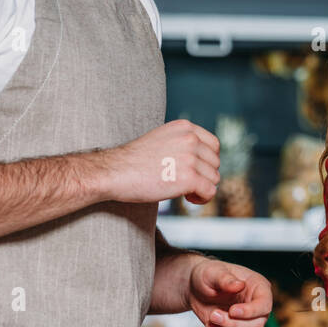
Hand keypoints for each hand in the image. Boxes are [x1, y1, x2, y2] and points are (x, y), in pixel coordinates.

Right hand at [102, 119, 219, 204]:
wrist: (112, 172)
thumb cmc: (133, 161)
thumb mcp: (161, 140)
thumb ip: (182, 143)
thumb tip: (203, 159)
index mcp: (185, 127)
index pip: (214, 145)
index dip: (207, 162)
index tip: (194, 171)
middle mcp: (190, 139)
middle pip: (215, 162)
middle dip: (204, 176)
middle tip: (186, 184)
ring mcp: (190, 157)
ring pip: (214, 178)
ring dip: (202, 187)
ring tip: (184, 191)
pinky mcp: (188, 178)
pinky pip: (210, 191)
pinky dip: (202, 198)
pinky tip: (187, 198)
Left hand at [186, 258, 272, 326]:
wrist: (197, 288)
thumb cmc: (209, 275)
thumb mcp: (214, 272)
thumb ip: (226, 278)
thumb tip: (239, 285)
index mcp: (258, 287)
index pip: (265, 305)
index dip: (251, 311)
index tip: (231, 311)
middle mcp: (257, 306)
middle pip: (257, 325)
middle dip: (233, 324)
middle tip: (214, 315)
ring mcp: (248, 322)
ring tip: (210, 325)